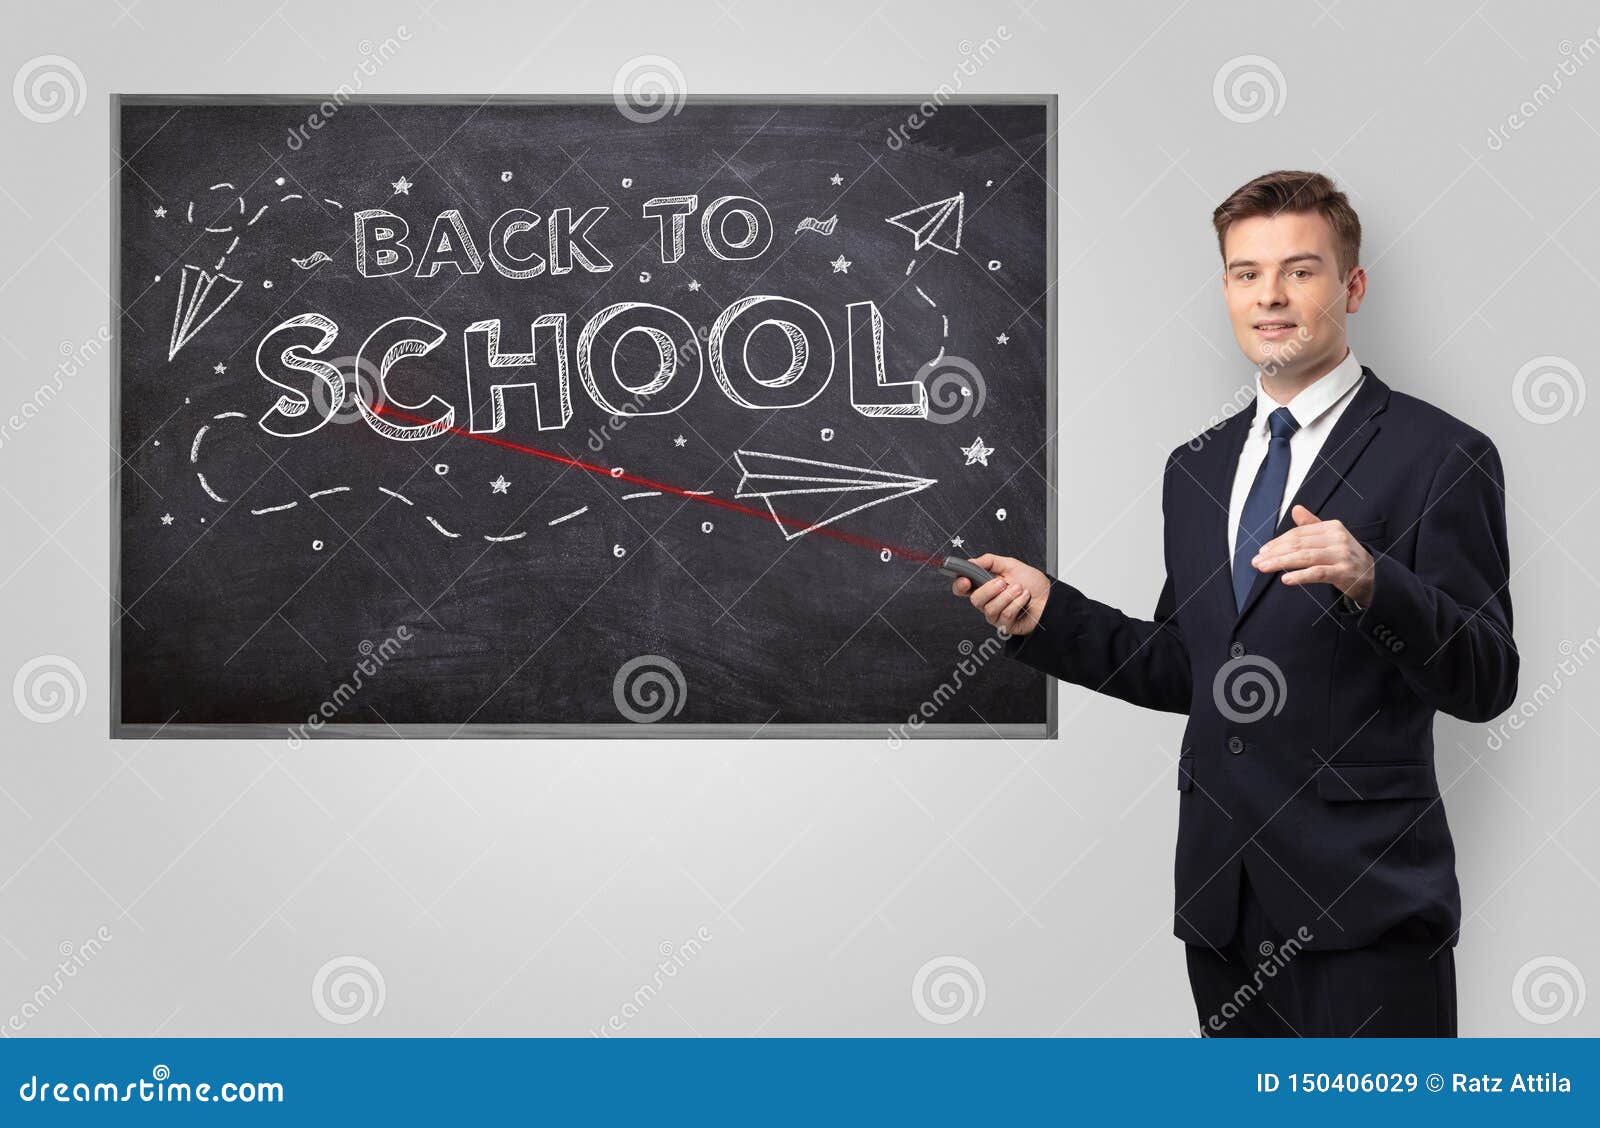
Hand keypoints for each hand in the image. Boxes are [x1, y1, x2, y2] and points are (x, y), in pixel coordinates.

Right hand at [950, 554, 1049, 635]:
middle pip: (975, 599)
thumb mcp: (1011, 565)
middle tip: (1003, 582)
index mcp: (985, 587)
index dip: (960, 585)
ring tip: (1019, 590)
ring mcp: (996, 616)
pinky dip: (1017, 603)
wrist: (1050, 598)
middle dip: (990, 588)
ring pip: (990, 608)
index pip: (963, 589)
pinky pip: (1005, 615)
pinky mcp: (1006, 626)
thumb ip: (989, 561)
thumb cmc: (1033, 584)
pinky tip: (1024, 599)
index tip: (966, 580)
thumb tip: (972, 561)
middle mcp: (988, 602)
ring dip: (1008, 596)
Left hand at [1251, 505, 1375, 605]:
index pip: (1298, 533)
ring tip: (1264, 567)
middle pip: (1299, 544)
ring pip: (1305, 557)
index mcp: (1332, 527)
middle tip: (1257, 561)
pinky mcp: (1344, 573)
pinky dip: (1300, 575)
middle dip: (1274, 552)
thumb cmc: (1345, 556)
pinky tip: (1286, 579)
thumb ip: (1312, 525)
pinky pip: (1318, 573)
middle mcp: (1337, 539)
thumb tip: (1296, 508)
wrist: (1372, 575)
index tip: (1262, 551)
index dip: (1278, 542)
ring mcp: (1341, 555)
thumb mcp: (1330, 537)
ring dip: (1281, 562)